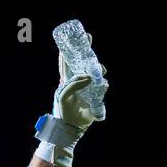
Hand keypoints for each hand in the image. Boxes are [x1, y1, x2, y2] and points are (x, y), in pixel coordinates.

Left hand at [38, 30, 106, 166]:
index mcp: (67, 80)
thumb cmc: (63, 111)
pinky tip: (102, 85)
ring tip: (99, 71)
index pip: (67, 62)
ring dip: (97, 69)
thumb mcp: (63, 96)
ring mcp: (86, 88)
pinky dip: (102, 84)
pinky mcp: (94, 95)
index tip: (72, 38)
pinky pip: (101, 86)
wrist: (71, 128)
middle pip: (83, 63)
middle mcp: (77, 81)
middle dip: (87, 51)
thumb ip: (73, 84)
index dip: (69, 50)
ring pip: (94, 73)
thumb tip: (88, 76)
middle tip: (89, 40)